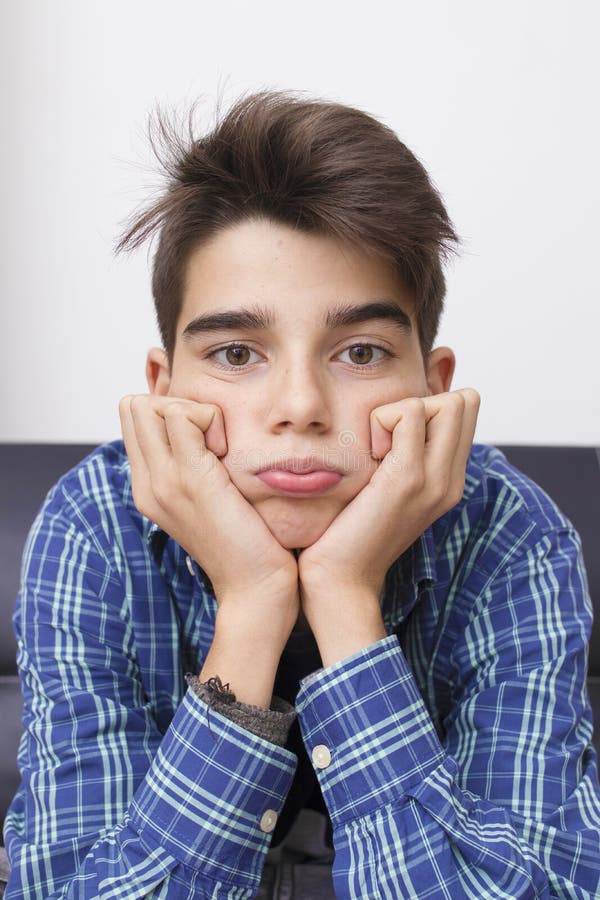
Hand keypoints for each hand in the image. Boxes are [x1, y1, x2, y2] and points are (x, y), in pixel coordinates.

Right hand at [119, 395, 298, 636]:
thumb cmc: (246, 542)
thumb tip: (206, 434)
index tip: (205, 442)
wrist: (255, 587)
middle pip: (136, 405)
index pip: (134, 417)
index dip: (170, 412)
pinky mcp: (190, 478)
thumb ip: (197, 468)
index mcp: (148, 488)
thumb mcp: (210, 500)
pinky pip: (183, 416)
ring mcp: (164, 481)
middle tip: (212, 439)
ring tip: (221, 448)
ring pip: (155, 404)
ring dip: (194, 412)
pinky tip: (229, 451)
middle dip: (176, 405)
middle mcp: (147, 484)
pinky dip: (211, 419)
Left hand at [298, 389, 479, 664]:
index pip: (462, 411)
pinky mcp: (408, 477)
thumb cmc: (349, 530)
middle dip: (419, 404)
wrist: (341, 579)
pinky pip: (411, 412)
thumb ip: (400, 456)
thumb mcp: (384, 488)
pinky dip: (382, 419)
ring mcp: (434, 479)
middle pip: (459, 402)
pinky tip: (367, 452)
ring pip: (442, 402)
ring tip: (375, 450)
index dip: (426, 408)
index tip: (392, 439)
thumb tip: (395, 417)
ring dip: (399, 412)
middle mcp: (451, 480)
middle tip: (384, 441)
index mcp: (449, 481)